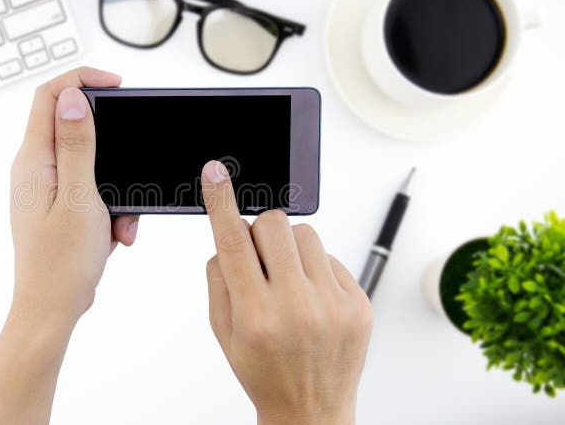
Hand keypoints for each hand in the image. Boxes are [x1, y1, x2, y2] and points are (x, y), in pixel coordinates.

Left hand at [9, 66, 138, 329]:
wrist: (52, 309)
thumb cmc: (62, 263)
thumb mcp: (79, 197)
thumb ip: (76, 144)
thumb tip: (73, 96)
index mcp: (33, 159)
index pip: (50, 96)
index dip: (84, 80)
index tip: (117, 85)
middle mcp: (35, 168)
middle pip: (77, 130)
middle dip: (112, 149)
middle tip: (127, 173)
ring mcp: (47, 187)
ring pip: (92, 165)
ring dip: (115, 189)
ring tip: (120, 222)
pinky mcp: (61, 205)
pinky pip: (93, 191)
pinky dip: (111, 209)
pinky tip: (114, 235)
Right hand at [201, 160, 371, 424]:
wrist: (310, 412)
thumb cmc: (263, 373)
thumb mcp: (223, 333)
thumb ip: (219, 280)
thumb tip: (228, 237)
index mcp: (256, 316)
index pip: (233, 242)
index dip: (220, 201)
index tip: (215, 173)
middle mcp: (297, 307)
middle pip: (274, 225)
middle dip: (260, 233)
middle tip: (258, 259)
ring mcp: (333, 305)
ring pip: (306, 234)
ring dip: (289, 248)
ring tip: (287, 281)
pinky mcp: (358, 304)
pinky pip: (331, 257)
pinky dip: (315, 268)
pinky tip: (311, 297)